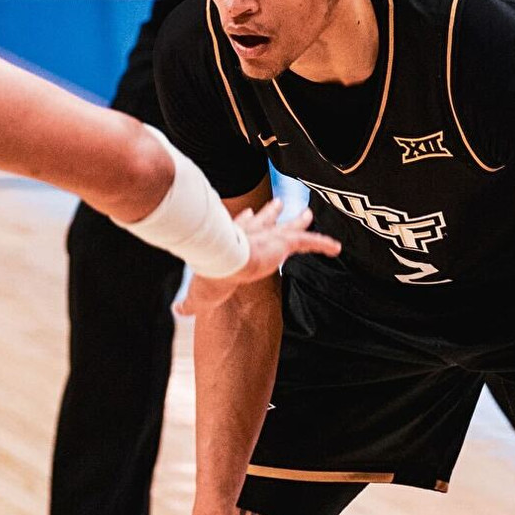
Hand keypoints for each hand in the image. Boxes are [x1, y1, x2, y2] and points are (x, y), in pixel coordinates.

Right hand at [179, 197, 338, 311]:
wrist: (221, 264)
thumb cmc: (209, 277)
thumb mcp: (199, 295)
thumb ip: (190, 303)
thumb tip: (177, 311)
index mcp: (231, 241)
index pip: (240, 228)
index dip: (246, 221)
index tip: (250, 213)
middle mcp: (250, 234)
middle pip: (264, 220)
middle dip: (271, 212)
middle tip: (278, 204)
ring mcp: (268, 237)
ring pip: (288, 227)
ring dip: (299, 221)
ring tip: (308, 214)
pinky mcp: (282, 243)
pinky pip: (308, 241)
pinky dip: (322, 244)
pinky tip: (337, 247)